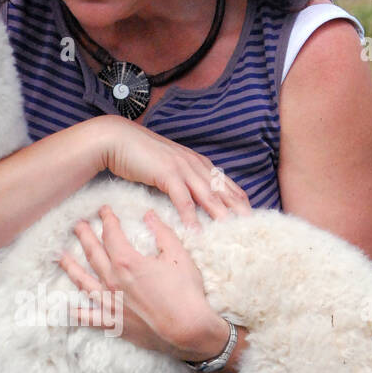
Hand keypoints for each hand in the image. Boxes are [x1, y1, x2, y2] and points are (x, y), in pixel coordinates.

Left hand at [58, 204, 231, 359]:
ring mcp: (111, 303)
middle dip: (85, 236)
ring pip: (84, 282)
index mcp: (127, 261)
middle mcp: (113, 280)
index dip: (107, 219)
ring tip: (61, 257)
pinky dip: (77, 312)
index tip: (104, 211)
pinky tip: (68, 308)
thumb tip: (149, 215)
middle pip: (93, 253)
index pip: (111, 234)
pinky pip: (89, 317)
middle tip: (77, 226)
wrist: (188, 330)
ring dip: (71, 267)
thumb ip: (162, 232)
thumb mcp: (179, 255)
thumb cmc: (186, 293)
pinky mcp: (114, 323)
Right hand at [92, 114, 252, 229]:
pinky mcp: (167, 174)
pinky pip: (183, 199)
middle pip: (224, 191)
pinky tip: (196, 231)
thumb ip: (182, 178)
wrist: (118, 139)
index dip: (240, 201)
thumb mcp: (168, 166)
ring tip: (233, 233)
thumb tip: (190, 196)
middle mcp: (196, 165)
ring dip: (221, 215)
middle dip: (240, 210)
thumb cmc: (140, 155)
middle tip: (253, 229)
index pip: (227, 184)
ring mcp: (183, 168)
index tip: (251, 218)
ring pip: (208, 196)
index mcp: (199, 163)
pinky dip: (191, 216)